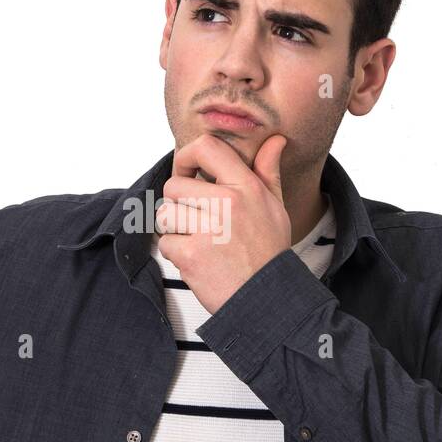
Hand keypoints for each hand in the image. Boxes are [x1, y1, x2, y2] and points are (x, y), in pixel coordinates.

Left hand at [155, 133, 291, 314]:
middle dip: (179, 204)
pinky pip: (166, 243)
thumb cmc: (270, 254)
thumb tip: (274, 141)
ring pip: (166, 214)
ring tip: (199, 241)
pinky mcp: (192, 255)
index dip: (186, 156)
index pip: (206, 147)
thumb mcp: (275, 208)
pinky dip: (176, 254)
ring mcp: (208, 230)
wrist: (268, 299)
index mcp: (246, 187)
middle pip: (174, 186)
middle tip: (197, 221)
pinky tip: (199, 260)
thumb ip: (268, 172)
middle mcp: (227, 204)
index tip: (186, 171)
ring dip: (175, 229)